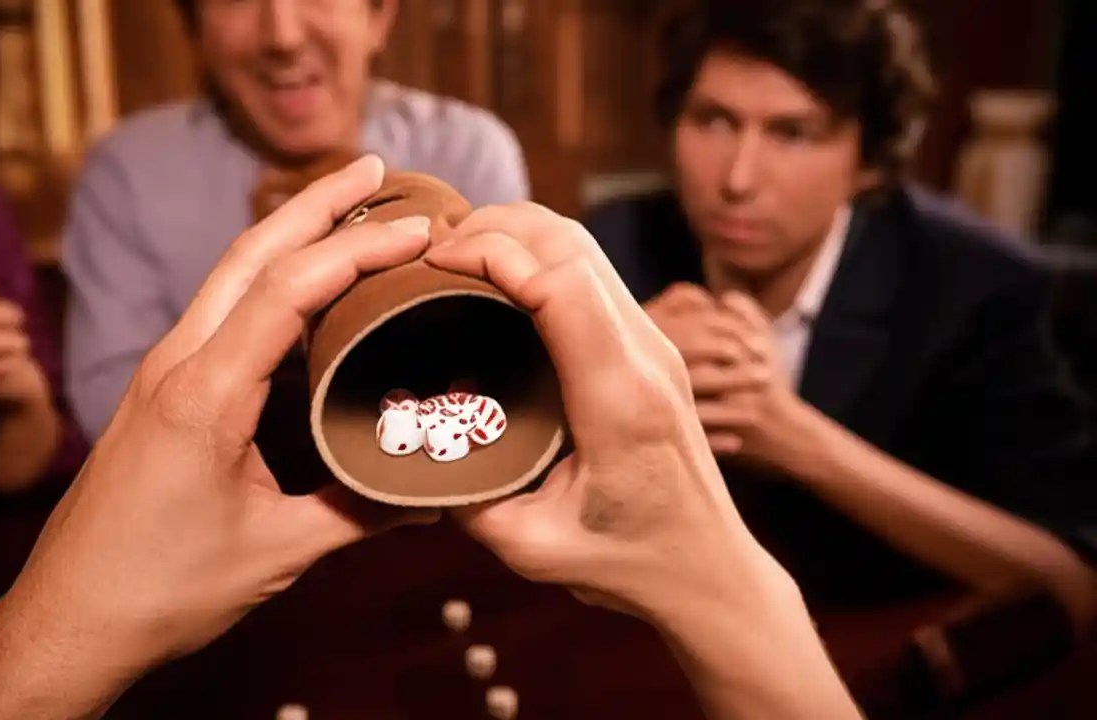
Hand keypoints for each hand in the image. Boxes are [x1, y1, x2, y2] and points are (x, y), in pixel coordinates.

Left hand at [0, 156, 439, 716]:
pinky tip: (306, 293)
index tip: (420, 230)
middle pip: (250, 252)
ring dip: (290, 234)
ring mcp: (162, 372)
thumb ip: (361, 513)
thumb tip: (434, 497)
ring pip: (231, 276)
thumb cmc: (159, 587)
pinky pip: (222, 314)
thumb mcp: (275, 551)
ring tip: (350, 210)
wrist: (67, 619)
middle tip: (378, 168)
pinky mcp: (161, 392)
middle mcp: (177, 364)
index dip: (358, 251)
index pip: (288, 290)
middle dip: (316, 203)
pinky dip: (270, 282)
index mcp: (204, 393)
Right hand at [425, 206, 859, 718]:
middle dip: (493, 227)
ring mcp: (652, 342)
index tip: (431, 266)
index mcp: (620, 399)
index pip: (560, 285)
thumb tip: (411, 442)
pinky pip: (589, 269)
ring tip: (453, 256)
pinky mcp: (647, 344)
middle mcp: (645, 354)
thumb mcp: (533, 549)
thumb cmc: (626, 563)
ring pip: (581, 243)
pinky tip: (493, 280)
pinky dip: (535, 253)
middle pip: (569, 241)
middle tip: (428, 254)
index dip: (492, 256)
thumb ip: (466, 499)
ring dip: (515, 232)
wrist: (705, 566)